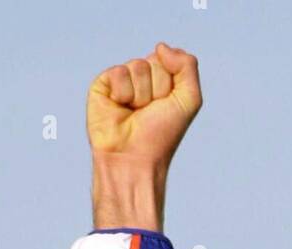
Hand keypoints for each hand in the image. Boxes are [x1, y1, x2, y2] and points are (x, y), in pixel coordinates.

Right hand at [88, 43, 202, 231]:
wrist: (134, 159)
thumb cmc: (161, 136)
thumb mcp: (188, 100)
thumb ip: (188, 66)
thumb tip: (161, 47)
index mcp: (161, 82)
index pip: (168, 60)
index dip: (170, 85)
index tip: (165, 107)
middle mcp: (141, 80)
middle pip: (154, 61)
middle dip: (157, 89)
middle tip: (149, 112)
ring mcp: (121, 82)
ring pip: (136, 66)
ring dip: (140, 95)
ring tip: (134, 113)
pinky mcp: (102, 85)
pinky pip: (118, 72)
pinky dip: (123, 92)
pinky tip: (119, 108)